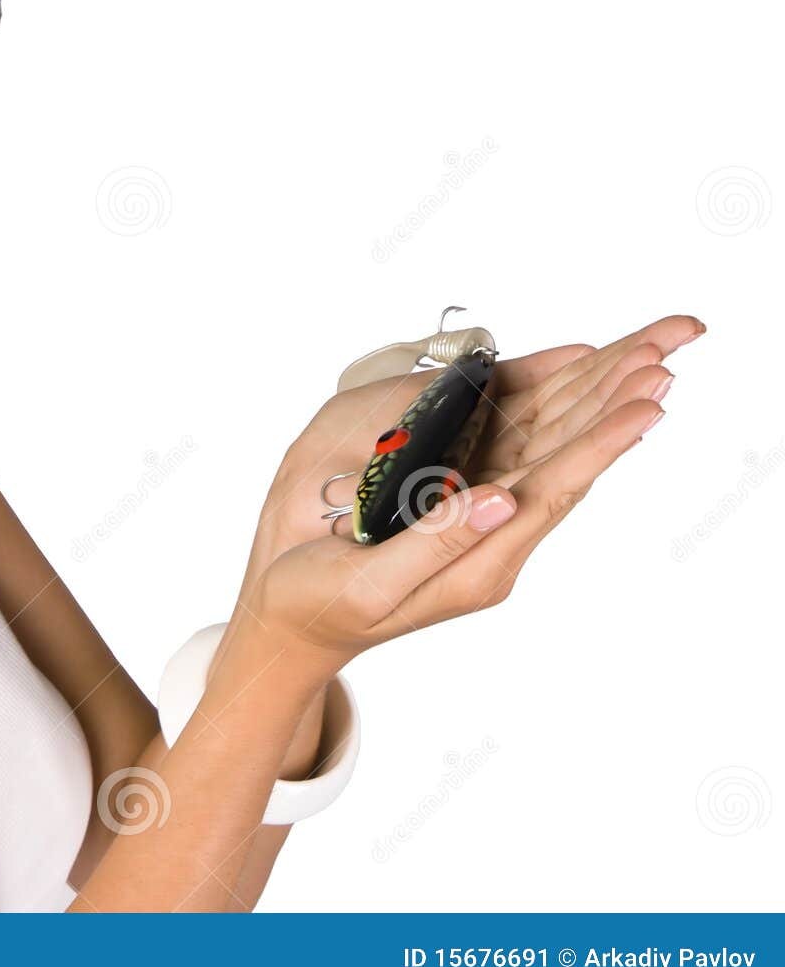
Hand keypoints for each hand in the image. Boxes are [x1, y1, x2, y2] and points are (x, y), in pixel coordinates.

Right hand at [242, 314, 703, 585]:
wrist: (296, 619)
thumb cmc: (322, 604)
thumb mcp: (370, 588)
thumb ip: (435, 545)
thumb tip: (499, 499)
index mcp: (481, 563)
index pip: (554, 492)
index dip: (601, 444)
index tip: (647, 403)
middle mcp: (494, 531)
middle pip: (569, 456)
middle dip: (618, 399)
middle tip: (670, 347)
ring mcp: (482, 509)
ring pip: (551, 440)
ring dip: (597, 391)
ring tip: (650, 349)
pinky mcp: (462, 490)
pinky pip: (516, 438)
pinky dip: (548, 396)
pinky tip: (578, 368)